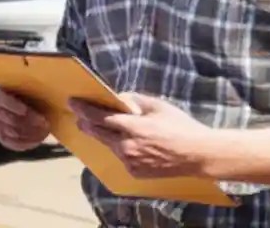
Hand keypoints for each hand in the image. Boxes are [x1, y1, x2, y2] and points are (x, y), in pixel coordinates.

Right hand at [0, 88, 50, 151]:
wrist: (36, 107)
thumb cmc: (36, 95)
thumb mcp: (39, 89)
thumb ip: (44, 90)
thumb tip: (67, 99)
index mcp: (1, 93)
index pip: (1, 99)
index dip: (12, 105)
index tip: (25, 111)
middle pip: (7, 118)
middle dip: (27, 122)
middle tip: (44, 123)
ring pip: (9, 132)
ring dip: (28, 133)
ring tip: (44, 131)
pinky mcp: (2, 136)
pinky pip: (10, 143)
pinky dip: (24, 143)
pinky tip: (37, 141)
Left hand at [69, 93, 218, 178]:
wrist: (196, 155)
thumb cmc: (180, 127)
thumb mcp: (159, 106)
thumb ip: (136, 100)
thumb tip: (120, 98)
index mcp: (133, 127)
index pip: (100, 116)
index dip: (84, 109)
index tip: (73, 102)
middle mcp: (126, 146)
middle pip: (98, 133)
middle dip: (86, 123)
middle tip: (79, 116)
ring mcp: (129, 161)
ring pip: (110, 146)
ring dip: (105, 136)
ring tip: (105, 127)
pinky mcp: (134, 172)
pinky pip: (122, 157)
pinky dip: (121, 148)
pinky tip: (128, 143)